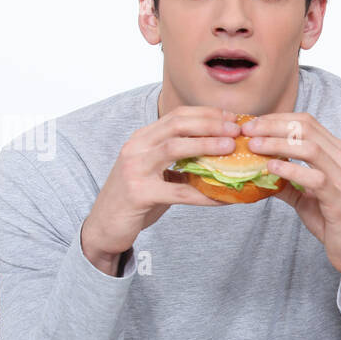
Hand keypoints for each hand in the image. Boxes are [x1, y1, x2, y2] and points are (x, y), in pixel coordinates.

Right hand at [82, 106, 238, 271]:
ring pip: (174, 148)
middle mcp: (136, 148)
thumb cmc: (135, 198)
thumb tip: (219, 157)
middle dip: (209, 123)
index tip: (231, 117)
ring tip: (230, 147)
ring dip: (206, 145)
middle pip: (176, 125)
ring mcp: (135, 169)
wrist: (104, 225)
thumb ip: (179, 161)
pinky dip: (204, 193)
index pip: (176, 115)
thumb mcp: (155, 172)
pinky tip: (223, 197)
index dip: (206, 114)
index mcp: (142, 138)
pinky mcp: (139, 194)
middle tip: (236, 128)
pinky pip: (179, 191)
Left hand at [242, 113, 340, 295]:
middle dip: (273, 126)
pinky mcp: (339, 199)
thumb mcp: (306, 197)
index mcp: (337, 153)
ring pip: (310, 148)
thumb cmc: (334, 221)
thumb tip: (259, 170)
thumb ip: (287, 181)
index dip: (277, 119)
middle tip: (247, 131)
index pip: (306, 122)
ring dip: (277, 144)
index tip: (253, 124)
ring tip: (254, 146)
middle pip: (306, 128)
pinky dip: (291, 169)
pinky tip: (271, 167)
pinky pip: (314, 178)